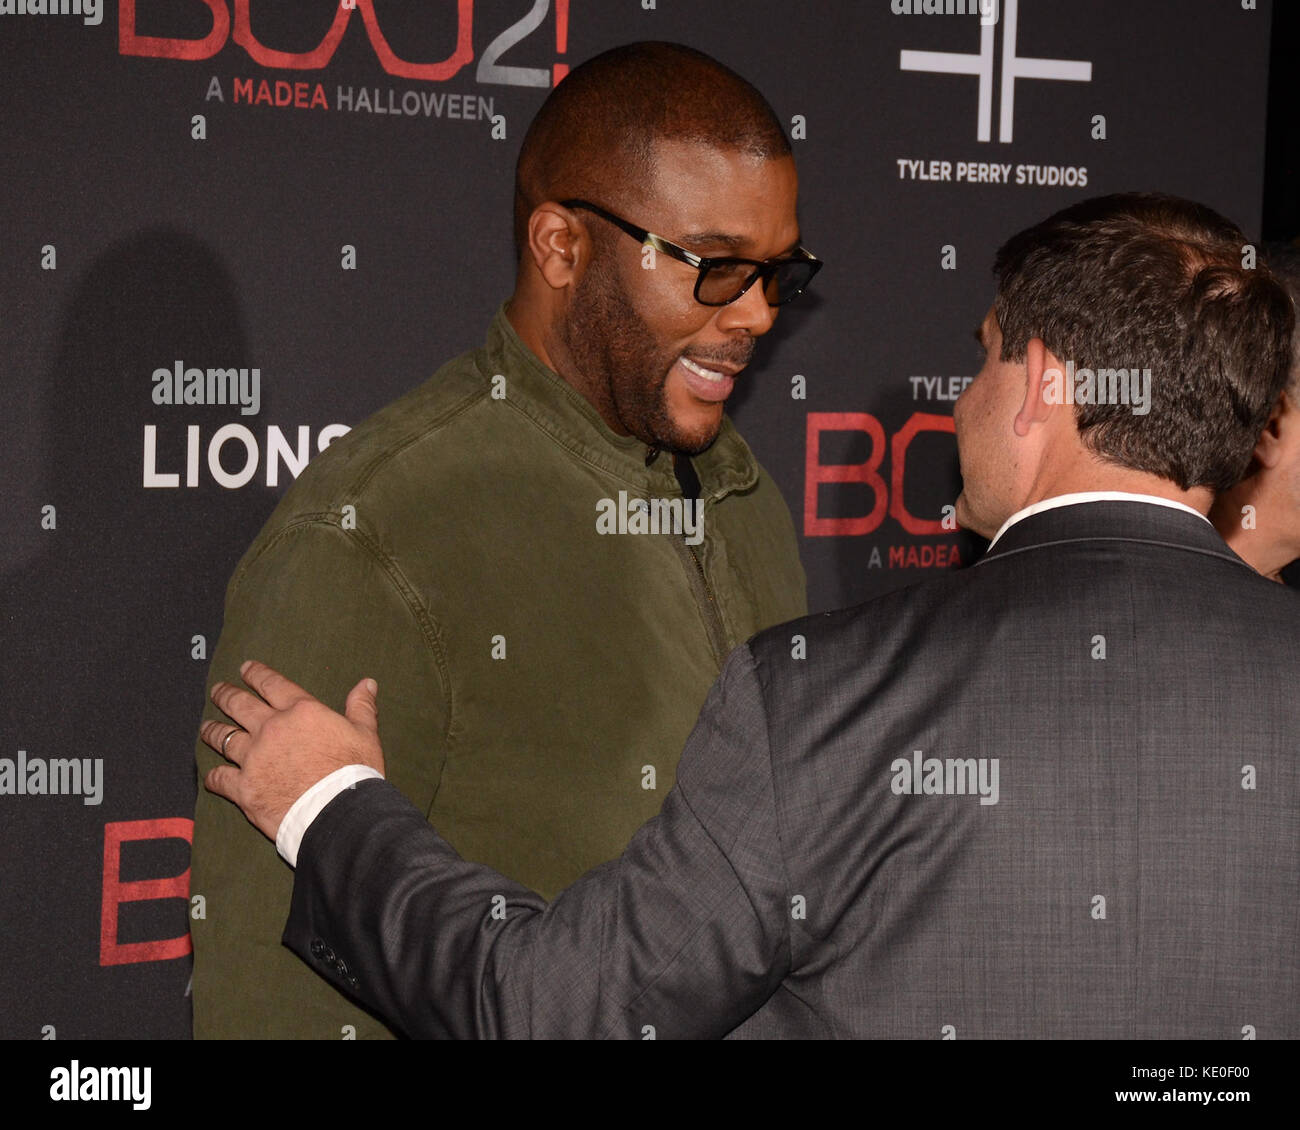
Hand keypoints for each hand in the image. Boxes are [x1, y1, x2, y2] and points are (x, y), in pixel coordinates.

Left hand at [202, 659, 385, 841]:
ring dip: (213, 731)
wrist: (338, 811)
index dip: (256, 673)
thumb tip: (367, 683)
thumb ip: (362, 707)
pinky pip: (219, 779)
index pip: (272, 684)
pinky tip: (211, 776)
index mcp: (301, 712)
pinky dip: (213, 777)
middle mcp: (271, 729)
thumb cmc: (355, 771)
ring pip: (224, 738)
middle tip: (218, 690)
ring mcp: (254, 759)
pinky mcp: (244, 788)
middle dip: (226, 695)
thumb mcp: (365, 733)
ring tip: (206, 728)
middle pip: (240, 705)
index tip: (245, 668)